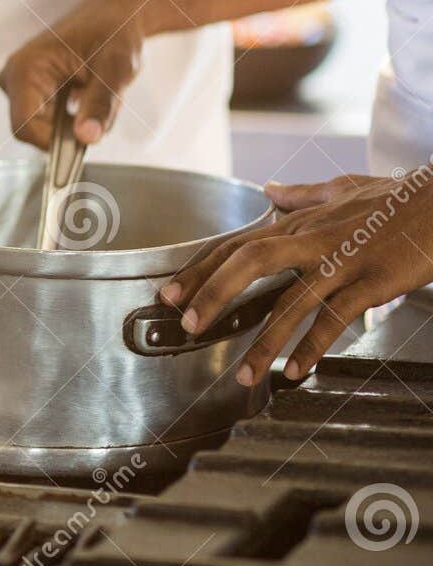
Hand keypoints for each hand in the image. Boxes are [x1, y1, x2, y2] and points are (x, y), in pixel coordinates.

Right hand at [0, 0, 148, 149]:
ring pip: (45, 128)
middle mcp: (13, 77)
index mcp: (24, 68)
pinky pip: (47, 120)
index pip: (24, 127)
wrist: (114, 15)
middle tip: (100, 100)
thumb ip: (100, 104)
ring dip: (76, 121)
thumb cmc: (113, 31)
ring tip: (95, 91)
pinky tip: (87, 92)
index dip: (55, 142)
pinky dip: (73, 116)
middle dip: (72, 127)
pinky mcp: (28, 90)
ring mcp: (18, 84)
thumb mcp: (116, 69)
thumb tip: (86, 138)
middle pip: (35, 130)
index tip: (87, 136)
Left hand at [161, 172, 432, 384]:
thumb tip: (270, 190)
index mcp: (300, 222)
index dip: (201, 269)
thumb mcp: (342, 190)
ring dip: (264, 340)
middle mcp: (313, 239)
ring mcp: (343, 261)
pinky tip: (296, 372)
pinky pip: (336, 319)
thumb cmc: (397, 199)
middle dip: (214, 292)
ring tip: (244, 375)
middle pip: (250, 261)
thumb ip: (302, 195)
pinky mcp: (373, 282)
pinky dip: (314, 347)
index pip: (237, 245)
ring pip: (292, 301)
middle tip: (188, 323)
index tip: (169, 292)